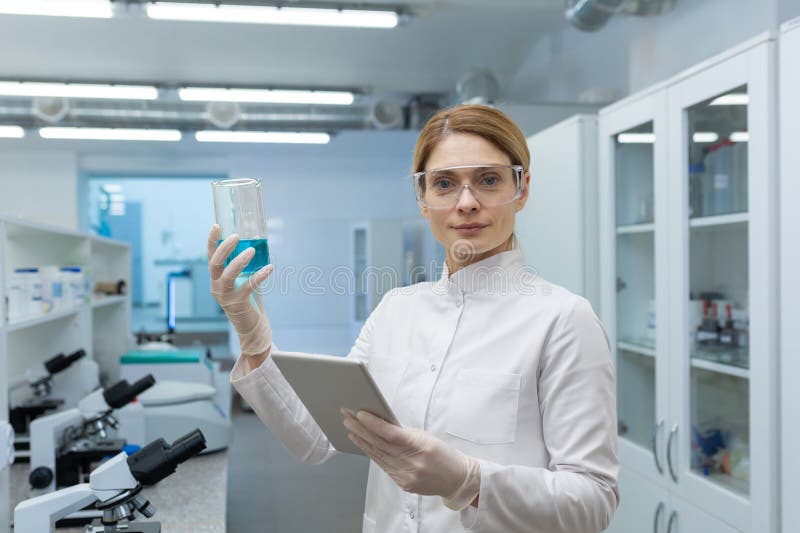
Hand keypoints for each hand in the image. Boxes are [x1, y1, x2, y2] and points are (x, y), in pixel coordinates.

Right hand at [207, 224, 272, 355]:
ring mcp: (225, 297)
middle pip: (215, 264)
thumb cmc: (250, 301)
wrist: (253, 328)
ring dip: (239, 261)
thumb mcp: (245, 279)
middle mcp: (216, 287)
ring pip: (227, 275)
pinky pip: (248, 287)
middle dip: (224, 248)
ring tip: (251, 250)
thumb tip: (257, 241)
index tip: (217, 225)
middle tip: (237, 236)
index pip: (210, 257)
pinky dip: (259, 276)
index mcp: (216, 279)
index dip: (212, 241)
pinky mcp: (238, 304)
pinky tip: (270, 268)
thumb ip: (247, 265)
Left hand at [342, 409, 479, 509]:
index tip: (359, 413)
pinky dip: (372, 453)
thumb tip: (381, 424)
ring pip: (378, 456)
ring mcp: (406, 476)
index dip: (373, 424)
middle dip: (361, 429)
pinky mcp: (403, 483)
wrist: (457, 479)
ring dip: (362, 441)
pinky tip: (363, 444)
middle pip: (381, 444)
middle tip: (347, 417)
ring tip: (350, 428)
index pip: (391, 434)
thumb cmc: (443, 454)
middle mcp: (412, 463)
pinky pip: (383, 465)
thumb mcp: (427, 438)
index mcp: (421, 447)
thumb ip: (404, 433)